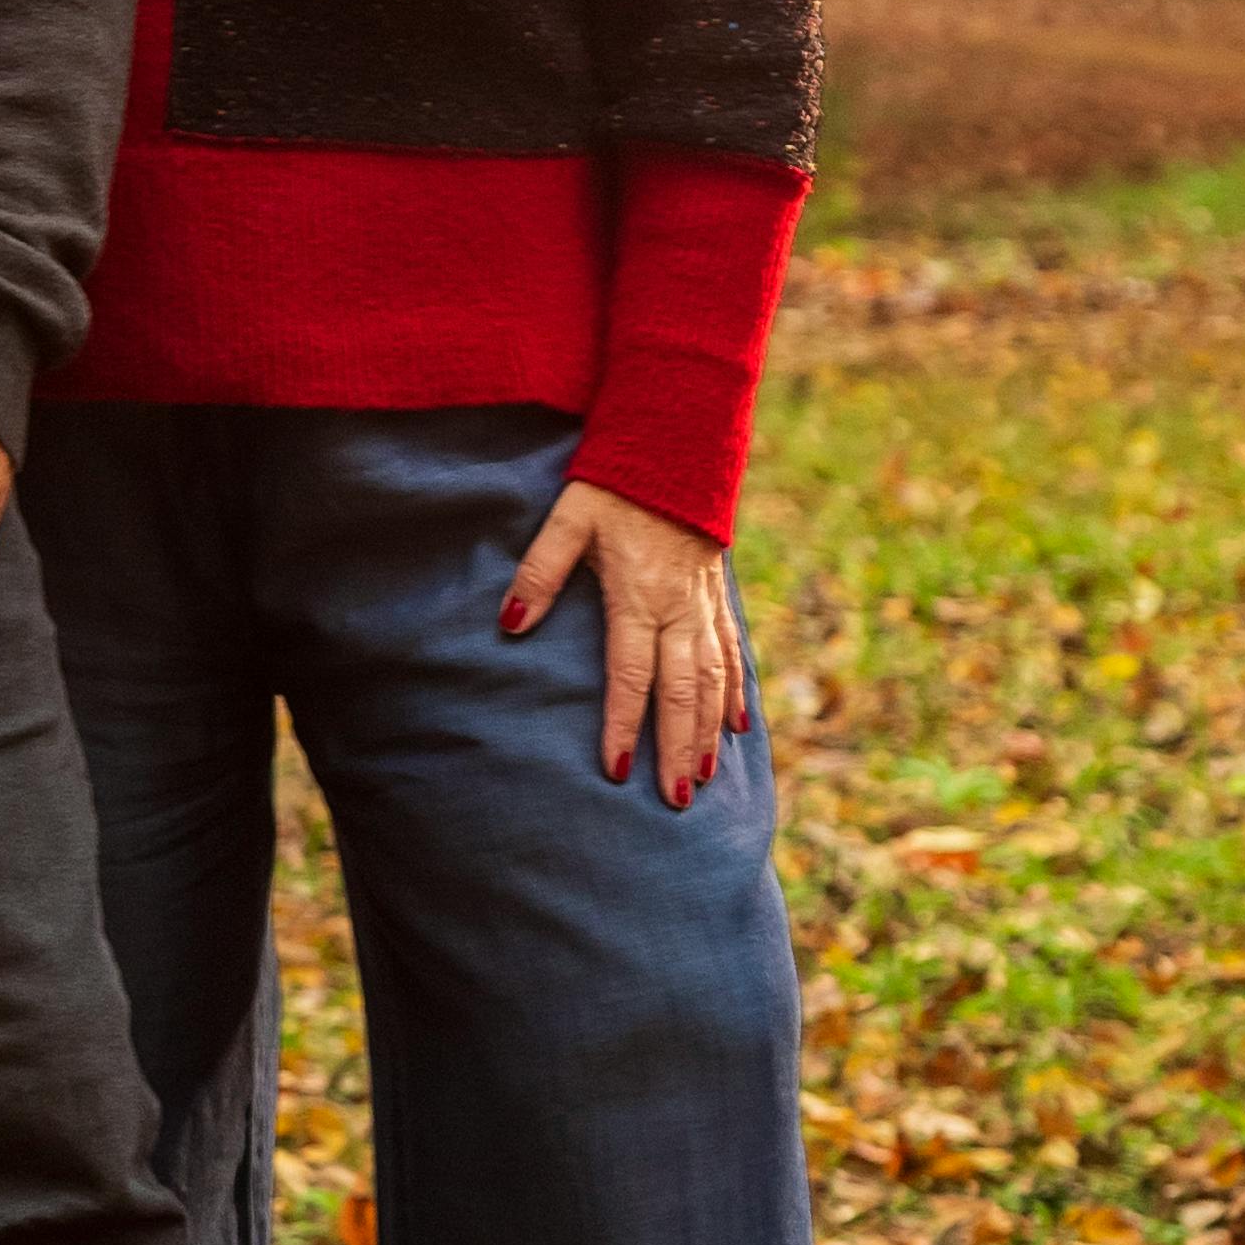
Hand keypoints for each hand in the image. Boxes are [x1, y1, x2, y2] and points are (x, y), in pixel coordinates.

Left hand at [502, 478, 743, 805]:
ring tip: (702, 779)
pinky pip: (731, 653)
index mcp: (640, 595)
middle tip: (673, 799)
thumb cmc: (613, 484)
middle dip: (676, 747)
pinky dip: (734, 693)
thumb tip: (509, 623)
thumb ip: (539, 571)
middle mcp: (679, 608)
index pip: (630, 674)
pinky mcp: (716, 596)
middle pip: (680, 691)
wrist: (675, 444)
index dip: (622, 723)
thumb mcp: (568, 519)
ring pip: (711, 680)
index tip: (615, 769)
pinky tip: (735, 728)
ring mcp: (703, 604)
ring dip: (706, 732)